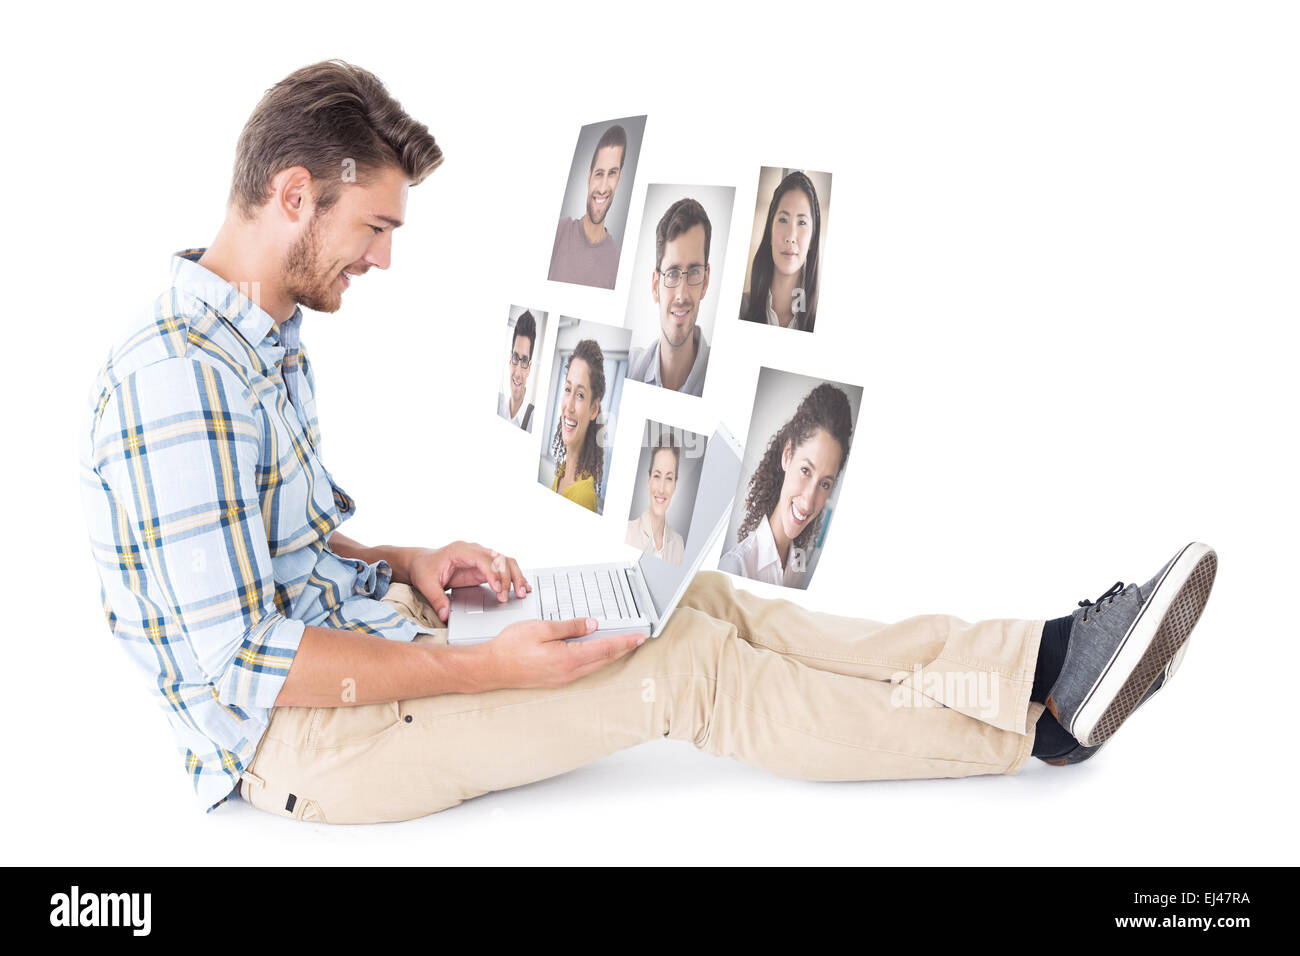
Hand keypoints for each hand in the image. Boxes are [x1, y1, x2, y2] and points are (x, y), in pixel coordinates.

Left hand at [408, 541, 530, 622]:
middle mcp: (474, 550)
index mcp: (460, 550)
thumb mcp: (426, 584)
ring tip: (522, 592)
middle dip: (508, 577)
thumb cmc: (424, 568)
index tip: (498, 589)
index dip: (493, 573)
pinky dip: (514, 576)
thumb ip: (437, 599)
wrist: (422, 562)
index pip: (483, 559)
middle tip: (509, 596)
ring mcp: (481, 557)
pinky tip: (522, 587)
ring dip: (516, 576)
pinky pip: (504, 568)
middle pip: (499, 558)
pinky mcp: (484, 566)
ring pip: (506, 561)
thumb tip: (445, 615)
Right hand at [478, 617, 645, 688]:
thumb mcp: (541, 628)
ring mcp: (562, 679)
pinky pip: (584, 669)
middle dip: (623, 649)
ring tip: (622, 645)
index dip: (624, 642)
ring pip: (595, 666)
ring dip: (610, 655)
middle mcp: (568, 672)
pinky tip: (597, 653)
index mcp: (568, 658)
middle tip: (637, 640)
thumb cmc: (510, 647)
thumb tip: (591, 625)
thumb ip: (569, 627)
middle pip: (604, 659)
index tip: (639, 637)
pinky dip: (596, 660)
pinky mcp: (556, 680)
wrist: (491, 668)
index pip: (605, 648)